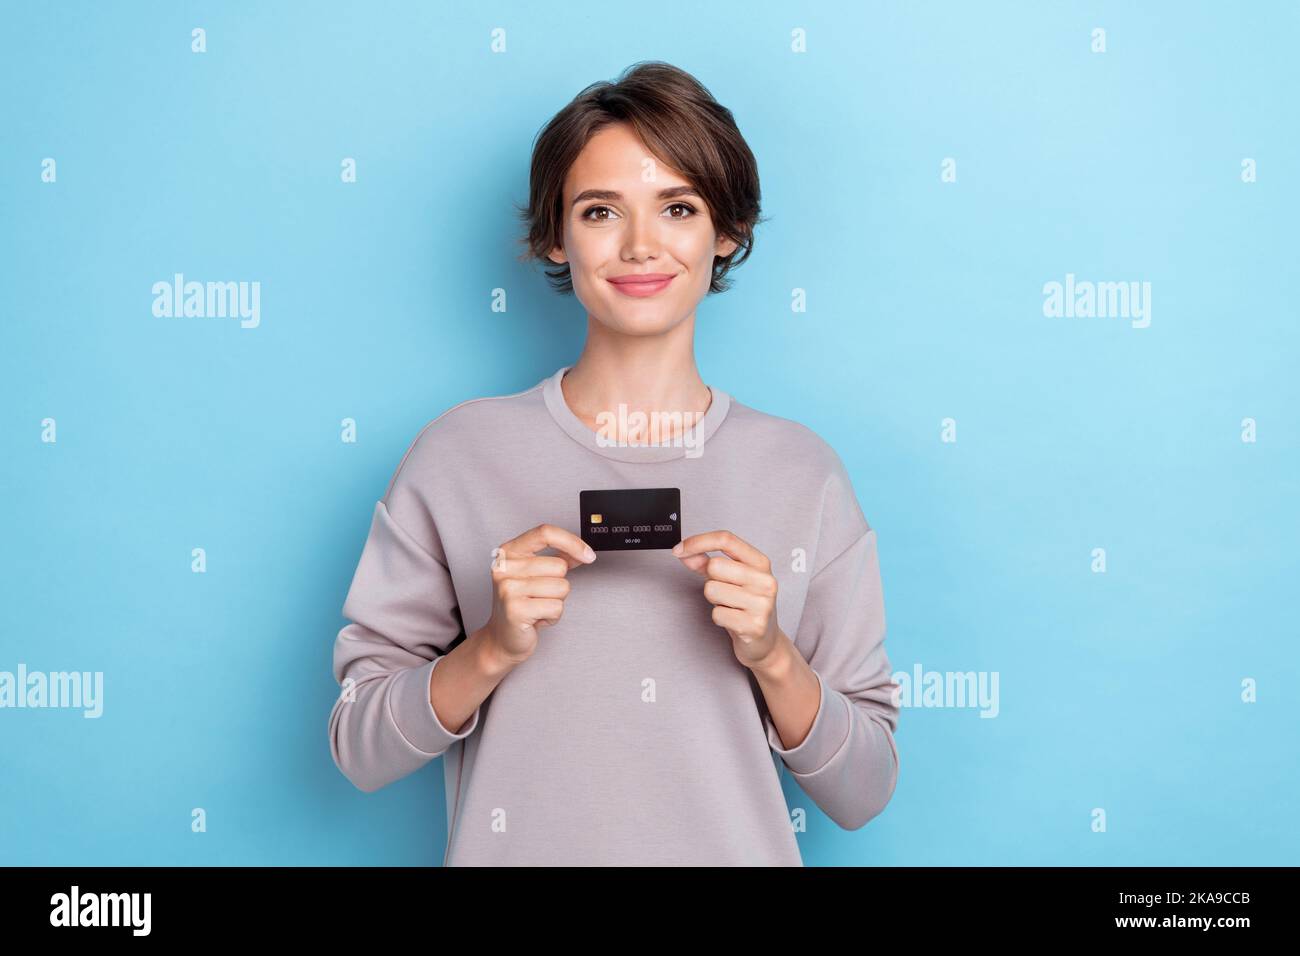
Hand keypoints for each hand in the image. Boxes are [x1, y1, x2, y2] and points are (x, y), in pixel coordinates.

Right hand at [483, 523, 594, 665]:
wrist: (502, 638)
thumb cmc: (520, 605)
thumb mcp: (534, 575)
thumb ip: (557, 559)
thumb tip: (582, 552)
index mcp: (508, 552)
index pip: (545, 533)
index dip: (571, 542)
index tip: (588, 555)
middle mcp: (504, 567)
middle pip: (559, 566)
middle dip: (559, 585)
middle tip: (539, 596)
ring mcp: (508, 588)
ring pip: (561, 587)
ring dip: (556, 602)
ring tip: (537, 607)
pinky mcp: (515, 610)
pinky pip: (556, 607)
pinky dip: (553, 617)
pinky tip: (536, 618)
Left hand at [673, 530, 781, 668]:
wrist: (766, 642)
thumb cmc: (747, 607)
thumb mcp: (729, 579)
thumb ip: (706, 563)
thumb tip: (683, 552)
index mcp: (760, 563)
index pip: (726, 539)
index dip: (698, 542)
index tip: (679, 550)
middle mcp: (765, 580)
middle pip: (715, 565)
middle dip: (710, 580)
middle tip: (724, 592)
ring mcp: (762, 603)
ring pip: (712, 589)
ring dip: (714, 600)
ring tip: (731, 607)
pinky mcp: (754, 625)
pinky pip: (717, 613)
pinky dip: (719, 618)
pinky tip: (733, 621)